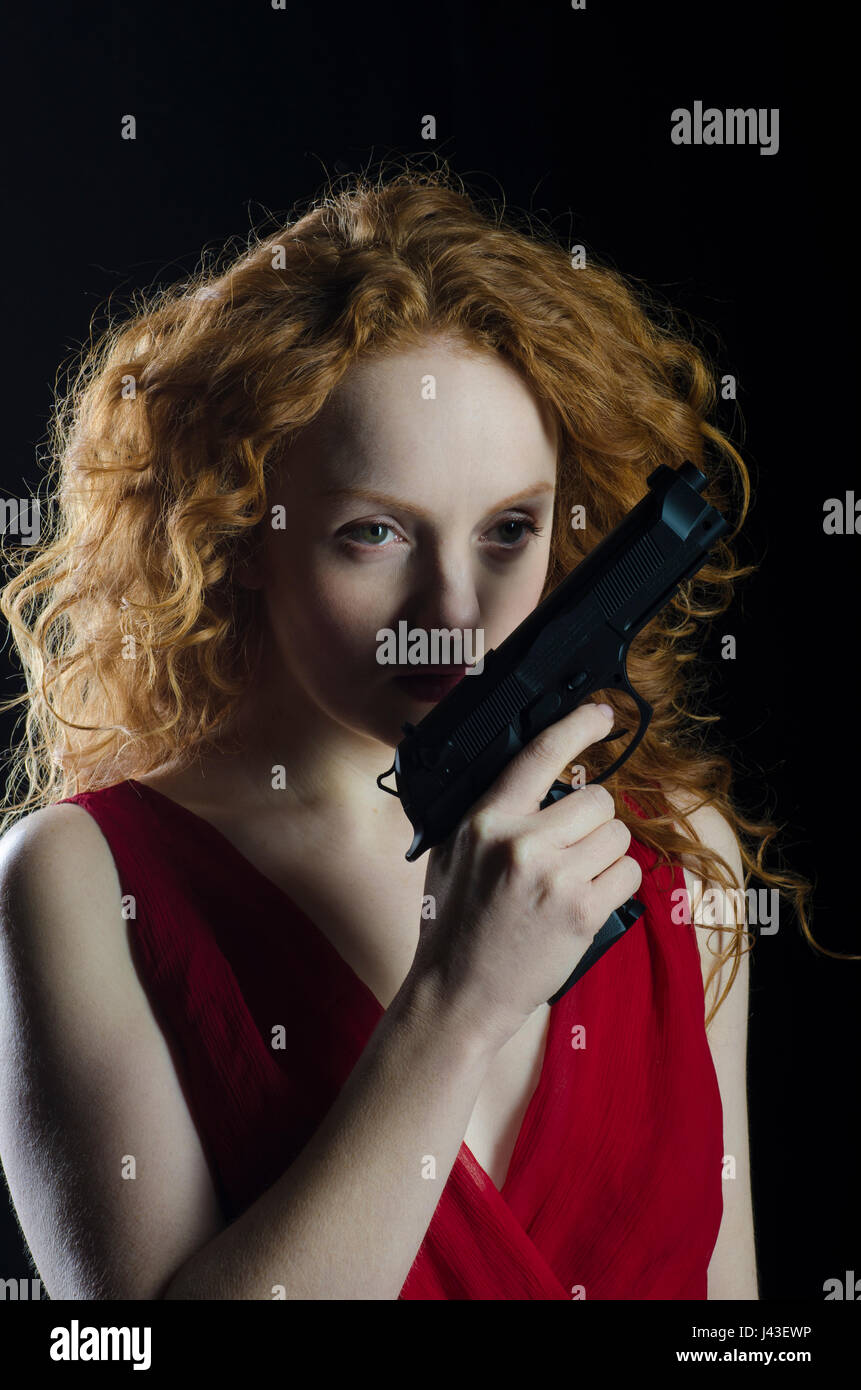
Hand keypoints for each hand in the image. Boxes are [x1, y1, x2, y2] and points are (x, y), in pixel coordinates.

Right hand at [412, 702, 642, 1049]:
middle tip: (568, 852)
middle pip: (597, 801)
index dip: (576, 727)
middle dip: (593, 822)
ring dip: (606, 854)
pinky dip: (616, 884)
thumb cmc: (453, 923)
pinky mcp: (581, 911)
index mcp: (485, 821)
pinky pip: (629, 873)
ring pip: (617, 835)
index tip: (601, 713)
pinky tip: (585, 902)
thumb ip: (488, 813)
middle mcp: (521, 843)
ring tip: (572, 881)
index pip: (538, 755)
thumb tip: (528, 776)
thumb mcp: (453, 853)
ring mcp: (554, 878)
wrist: (457, 995)